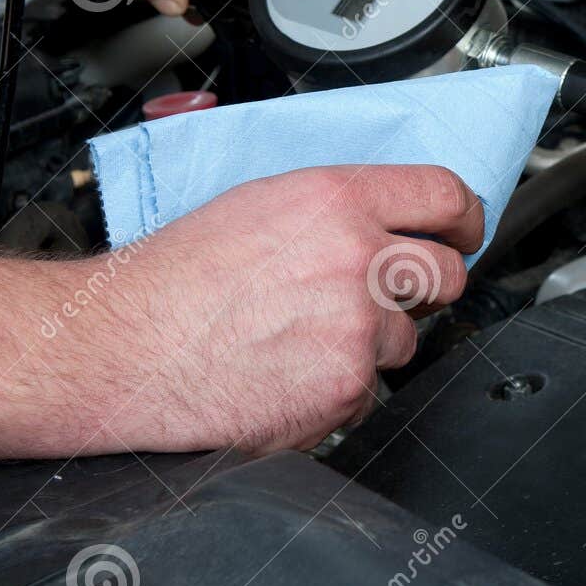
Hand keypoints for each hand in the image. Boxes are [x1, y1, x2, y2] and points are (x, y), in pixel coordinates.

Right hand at [0, 166, 483, 470]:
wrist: (120, 348)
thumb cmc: (171, 280)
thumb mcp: (256, 205)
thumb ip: (333, 209)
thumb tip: (383, 219)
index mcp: (334, 200)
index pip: (444, 194)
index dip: (464, 218)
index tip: (464, 231)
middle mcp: (357, 258)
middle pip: (446, 273)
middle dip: (427, 288)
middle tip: (389, 298)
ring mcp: (358, 327)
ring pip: (407, 341)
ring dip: (371, 346)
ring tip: (300, 341)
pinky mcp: (347, 388)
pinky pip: (371, 392)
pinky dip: (339, 392)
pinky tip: (287, 376)